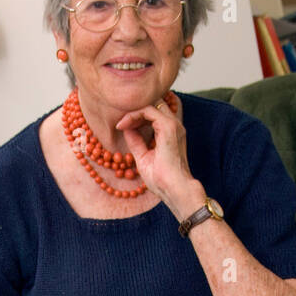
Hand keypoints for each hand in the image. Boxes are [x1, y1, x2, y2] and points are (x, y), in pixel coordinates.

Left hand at [115, 103, 204, 218]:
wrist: (173, 189)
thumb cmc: (161, 180)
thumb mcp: (143, 157)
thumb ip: (136, 141)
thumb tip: (126, 128)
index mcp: (171, 133)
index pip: (154, 114)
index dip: (137, 117)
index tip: (122, 127)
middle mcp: (175, 126)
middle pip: (154, 105)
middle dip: (136, 111)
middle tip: (121, 124)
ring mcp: (173, 125)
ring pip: (151, 105)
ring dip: (133, 112)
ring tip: (121, 125)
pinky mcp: (169, 127)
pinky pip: (148, 111)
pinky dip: (134, 115)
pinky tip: (124, 125)